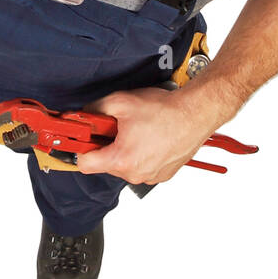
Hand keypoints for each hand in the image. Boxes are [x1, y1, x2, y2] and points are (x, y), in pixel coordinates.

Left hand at [73, 87, 219, 185]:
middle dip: (108, 145)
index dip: (81, 148)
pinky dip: (143, 154)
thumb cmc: (165, 110)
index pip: (84, 164)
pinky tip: (152, 138)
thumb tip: (82, 115)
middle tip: (118, 127)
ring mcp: (150, 176)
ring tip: (140, 130)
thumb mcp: (120, 102)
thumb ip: (94, 110)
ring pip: (125, 165)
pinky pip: (143, 167)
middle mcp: (135, 174)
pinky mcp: (163, 175)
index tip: (84, 139)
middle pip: (106, 164)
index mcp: (121, 159)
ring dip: (127, 150)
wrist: (196, 114)